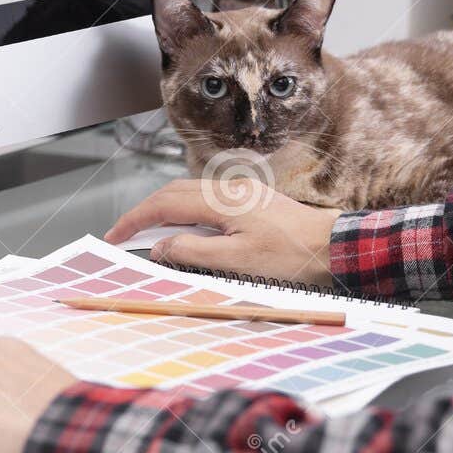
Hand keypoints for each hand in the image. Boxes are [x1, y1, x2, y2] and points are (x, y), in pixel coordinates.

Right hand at [104, 176, 341, 287]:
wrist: (337, 247)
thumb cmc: (294, 256)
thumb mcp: (237, 262)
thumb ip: (193, 252)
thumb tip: (161, 247)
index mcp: (221, 201)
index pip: (163, 205)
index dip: (134, 220)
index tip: (114, 235)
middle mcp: (229, 190)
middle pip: (171, 193)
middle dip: (143, 212)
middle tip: (124, 233)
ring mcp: (242, 193)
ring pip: (189, 194)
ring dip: (164, 211)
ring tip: (150, 234)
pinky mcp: (253, 202)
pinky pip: (207, 200)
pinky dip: (186, 212)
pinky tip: (188, 230)